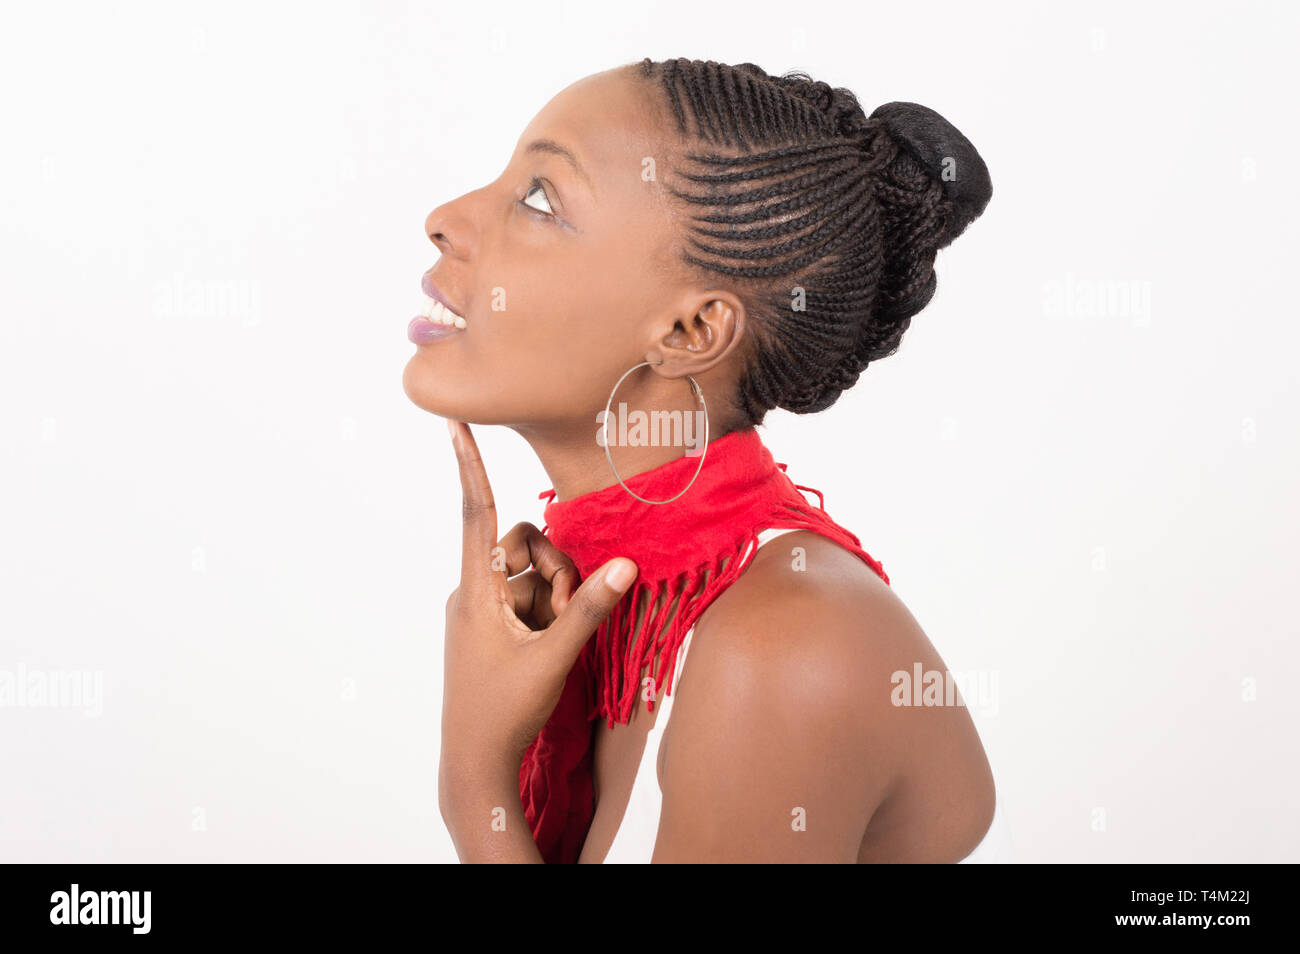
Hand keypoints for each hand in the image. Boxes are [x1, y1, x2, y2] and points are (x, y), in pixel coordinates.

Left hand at [440, 419, 637, 775]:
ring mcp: (479, 612)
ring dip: (554, 597)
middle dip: (555, 569)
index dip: (469, 464)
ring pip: (529, 574)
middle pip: (521, 545)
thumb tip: (626, 565)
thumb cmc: (504, 711)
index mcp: (476, 590)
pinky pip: (525, 600)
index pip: (476, 512)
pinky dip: (545, 613)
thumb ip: (589, 609)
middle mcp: (472, 592)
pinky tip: (547, 648)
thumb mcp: (553, 658)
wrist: (474, 763)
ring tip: (553, 639)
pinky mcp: (488, 629)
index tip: (453, 421)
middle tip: (563, 614)